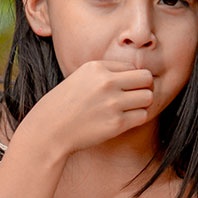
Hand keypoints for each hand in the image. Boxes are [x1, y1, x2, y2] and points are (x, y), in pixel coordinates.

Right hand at [13, 57, 157, 158]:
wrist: (50, 130)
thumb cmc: (65, 104)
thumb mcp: (81, 77)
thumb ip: (106, 73)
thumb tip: (136, 74)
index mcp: (97, 68)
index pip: (132, 67)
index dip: (131, 79)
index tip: (122, 89)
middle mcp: (106, 82)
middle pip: (146, 78)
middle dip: (143, 88)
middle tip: (133, 98)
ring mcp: (112, 103)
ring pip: (148, 97)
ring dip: (142, 104)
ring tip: (128, 109)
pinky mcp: (116, 123)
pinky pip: (142, 116)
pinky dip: (136, 118)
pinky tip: (124, 120)